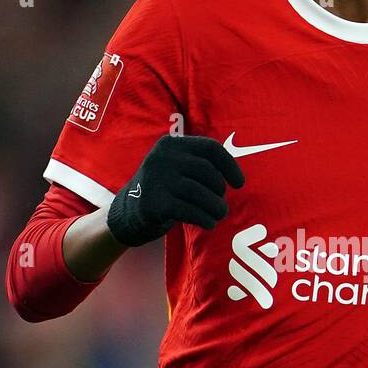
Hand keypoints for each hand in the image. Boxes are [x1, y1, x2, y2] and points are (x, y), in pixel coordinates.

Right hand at [107, 134, 244, 246]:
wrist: (127, 212)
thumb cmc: (163, 189)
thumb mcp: (177, 167)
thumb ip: (200, 165)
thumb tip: (236, 176)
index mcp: (171, 144)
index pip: (210, 148)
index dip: (230, 165)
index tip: (239, 183)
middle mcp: (162, 157)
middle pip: (207, 171)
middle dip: (220, 190)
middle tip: (221, 204)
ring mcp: (156, 179)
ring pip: (200, 193)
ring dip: (216, 207)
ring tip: (219, 215)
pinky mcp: (154, 203)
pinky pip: (190, 210)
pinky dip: (205, 218)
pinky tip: (208, 223)